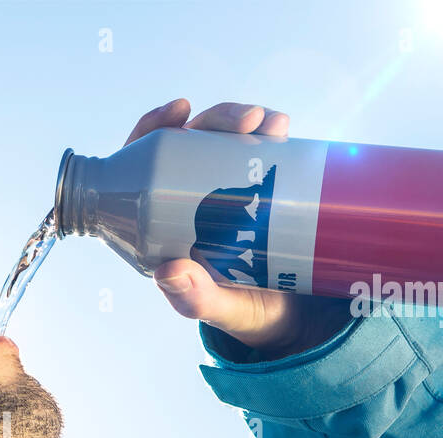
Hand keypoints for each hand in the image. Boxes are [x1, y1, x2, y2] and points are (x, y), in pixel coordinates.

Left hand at [125, 99, 348, 358]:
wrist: (298, 320)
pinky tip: (281, 126)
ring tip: (274, 124)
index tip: (178, 112)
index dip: (152, 131)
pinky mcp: (262, 188)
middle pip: (191, 144)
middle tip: (248, 120)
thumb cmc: (248, 315)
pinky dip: (270, 131)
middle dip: (216, 120)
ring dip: (246, 121)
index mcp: (165, 224)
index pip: (144, 167)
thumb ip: (196, 300)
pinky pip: (259, 150)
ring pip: (226, 141)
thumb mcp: (221, 311)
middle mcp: (193, 202)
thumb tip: (168, 272)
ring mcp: (229, 191)